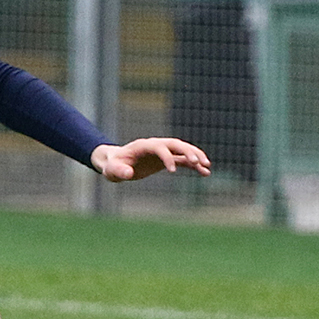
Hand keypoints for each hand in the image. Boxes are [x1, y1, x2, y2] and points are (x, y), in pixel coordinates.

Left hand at [91, 137, 211, 181]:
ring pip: (182, 150)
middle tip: (198, 162)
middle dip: (187, 151)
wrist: (115, 163)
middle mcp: (155, 146)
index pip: (159, 147)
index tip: (172, 172)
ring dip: (195, 156)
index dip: (166, 157)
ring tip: (207, 166)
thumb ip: (119, 171)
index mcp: (143, 146)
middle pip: (175, 144)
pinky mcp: (166, 159)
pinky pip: (183, 160)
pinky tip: (205, 173)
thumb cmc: (112, 166)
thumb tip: (129, 174)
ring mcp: (162, 152)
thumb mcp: (112, 170)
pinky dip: (194, 165)